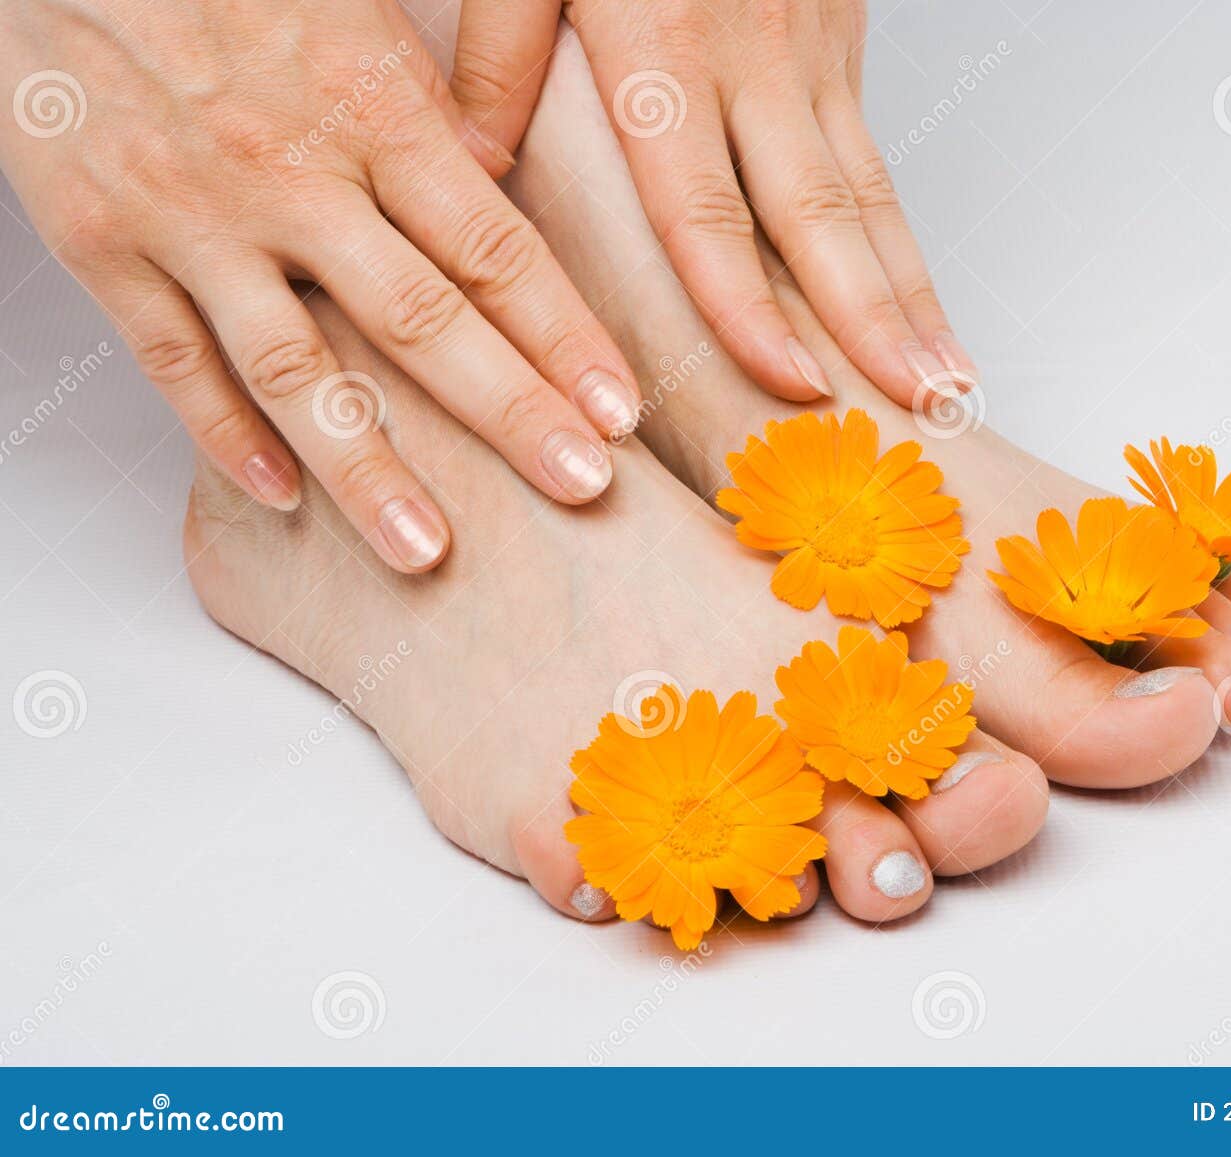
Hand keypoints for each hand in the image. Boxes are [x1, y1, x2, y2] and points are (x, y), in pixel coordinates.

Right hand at [0, 0, 640, 572]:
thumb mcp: (356, 14)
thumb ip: (429, 106)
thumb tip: (501, 177)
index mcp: (372, 111)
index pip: (496, 249)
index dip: (566, 338)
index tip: (621, 412)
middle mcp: (293, 174)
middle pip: (423, 320)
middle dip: (512, 415)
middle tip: (583, 487)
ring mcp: (196, 216)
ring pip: (295, 368)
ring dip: (368, 468)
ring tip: (428, 550)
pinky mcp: (104, 243)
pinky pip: (175, 361)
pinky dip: (228, 438)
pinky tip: (287, 498)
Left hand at [451, 0, 975, 407]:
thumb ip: (500, 55)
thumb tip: (471, 167)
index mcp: (665, 47)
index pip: (708, 211)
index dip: (748, 308)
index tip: (788, 385)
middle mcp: (756, 62)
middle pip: (821, 218)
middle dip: (875, 326)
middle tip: (920, 411)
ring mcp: (813, 52)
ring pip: (872, 196)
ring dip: (914, 297)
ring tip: (950, 382)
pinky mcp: (841, 40)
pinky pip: (877, 162)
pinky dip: (904, 244)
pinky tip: (922, 304)